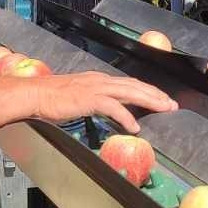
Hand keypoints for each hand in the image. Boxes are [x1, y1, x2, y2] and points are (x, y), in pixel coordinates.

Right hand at [32, 71, 177, 132]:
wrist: (35, 95)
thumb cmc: (51, 99)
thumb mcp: (78, 97)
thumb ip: (94, 101)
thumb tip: (107, 110)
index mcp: (98, 80)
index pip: (129, 83)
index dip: (147, 90)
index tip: (161, 99)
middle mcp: (100, 80)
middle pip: (134, 85)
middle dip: (155, 95)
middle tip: (172, 104)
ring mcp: (95, 88)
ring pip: (129, 92)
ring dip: (149, 101)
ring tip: (164, 109)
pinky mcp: (89, 99)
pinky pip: (113, 107)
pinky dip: (126, 116)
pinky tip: (135, 127)